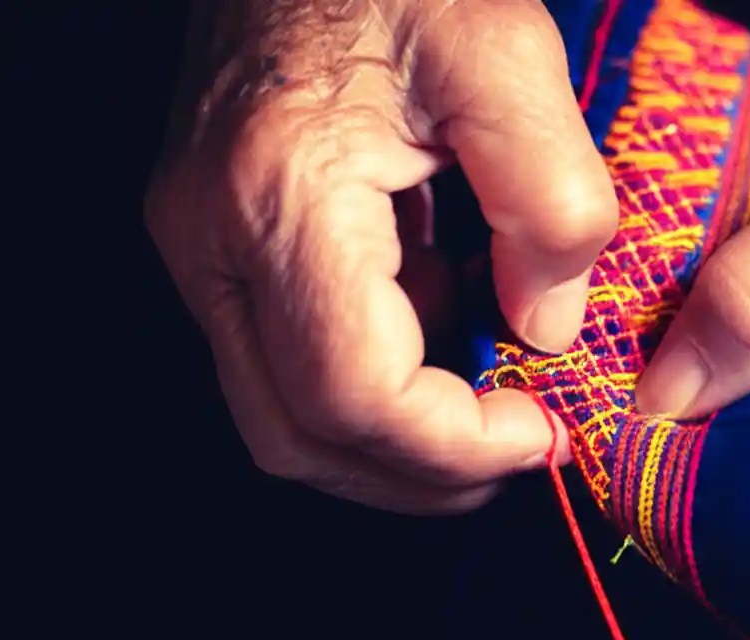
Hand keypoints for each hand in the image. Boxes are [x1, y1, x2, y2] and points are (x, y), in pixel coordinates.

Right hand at [145, 0, 616, 513]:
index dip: (456, 446)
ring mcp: (203, 246)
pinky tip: (443, 331)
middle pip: (299, 436)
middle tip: (521, 450)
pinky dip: (374, 383)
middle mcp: (214, 238)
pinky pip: (285, 359)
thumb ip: (546, 197)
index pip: (352, 396)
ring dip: (396, 440)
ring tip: (492, 407)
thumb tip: (546, 329)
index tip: (543, 432)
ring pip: (282, 415)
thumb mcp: (506, 56)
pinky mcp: (221, 241)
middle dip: (422, 473)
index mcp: (282, 195)